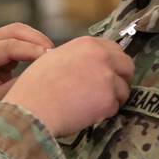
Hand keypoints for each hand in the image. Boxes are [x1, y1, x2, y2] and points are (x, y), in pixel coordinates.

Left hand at [0, 23, 53, 149]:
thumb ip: (18, 86)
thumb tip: (43, 74)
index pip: (9, 46)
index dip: (33, 50)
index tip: (52, 59)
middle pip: (14, 31)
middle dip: (37, 40)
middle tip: (56, 56)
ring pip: (17, 33)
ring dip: (36, 42)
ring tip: (53, 58)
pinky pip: (17, 42)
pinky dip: (32, 47)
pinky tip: (44, 61)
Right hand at [2, 36, 132, 136]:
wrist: (32, 109)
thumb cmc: (34, 87)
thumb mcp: (53, 59)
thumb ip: (76, 57)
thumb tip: (85, 64)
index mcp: (87, 44)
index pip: (114, 49)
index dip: (112, 63)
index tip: (107, 73)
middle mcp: (102, 57)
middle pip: (127, 66)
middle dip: (121, 79)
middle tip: (109, 91)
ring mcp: (107, 78)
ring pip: (123, 90)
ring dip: (112, 98)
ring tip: (91, 106)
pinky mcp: (109, 100)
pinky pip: (115, 108)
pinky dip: (105, 113)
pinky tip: (87, 114)